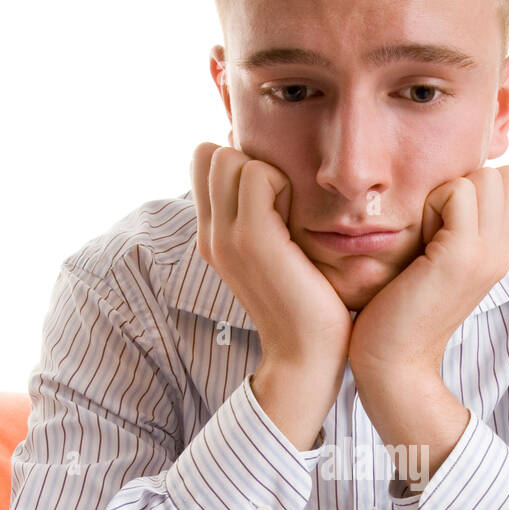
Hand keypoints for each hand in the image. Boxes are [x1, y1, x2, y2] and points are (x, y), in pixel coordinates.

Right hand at [191, 142, 352, 372]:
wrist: (305, 356)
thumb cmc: (305, 306)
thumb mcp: (274, 256)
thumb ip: (262, 217)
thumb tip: (270, 171)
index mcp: (212, 237)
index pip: (203, 162)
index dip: (238, 164)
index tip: (270, 198)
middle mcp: (210, 235)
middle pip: (212, 153)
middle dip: (251, 164)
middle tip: (281, 206)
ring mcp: (226, 236)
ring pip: (230, 158)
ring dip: (268, 173)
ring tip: (289, 216)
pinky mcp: (252, 238)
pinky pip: (258, 174)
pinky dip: (283, 184)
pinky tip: (298, 223)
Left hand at [348, 165, 508, 379]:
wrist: (394, 364)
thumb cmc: (398, 313)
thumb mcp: (437, 264)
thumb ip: (452, 230)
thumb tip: (446, 188)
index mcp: (498, 254)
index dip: (478, 188)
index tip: (443, 224)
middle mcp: (502, 253)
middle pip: (507, 174)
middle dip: (464, 186)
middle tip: (432, 229)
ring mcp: (487, 253)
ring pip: (486, 177)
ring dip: (446, 195)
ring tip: (424, 238)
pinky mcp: (463, 254)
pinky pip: (458, 191)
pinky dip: (431, 204)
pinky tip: (417, 244)